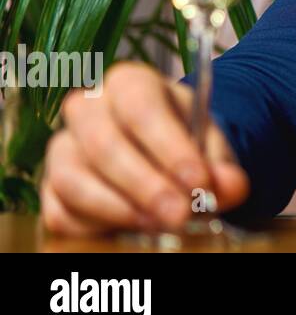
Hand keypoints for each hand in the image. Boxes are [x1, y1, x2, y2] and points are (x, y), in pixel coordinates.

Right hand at [40, 61, 249, 236]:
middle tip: (179, 215)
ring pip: (73, 180)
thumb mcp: (212, 148)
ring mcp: (63, 148)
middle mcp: (88, 109)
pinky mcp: (50, 189)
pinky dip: (96, 227)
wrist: (164, 155)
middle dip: (145, 185)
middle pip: (103, 145)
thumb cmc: (186, 143)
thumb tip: (227, 188)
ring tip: (160, 225)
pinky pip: (60, 212)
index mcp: (130, 83)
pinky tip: (131, 230)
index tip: (198, 181)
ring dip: (118, 209)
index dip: (169, 148)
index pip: (142, 109)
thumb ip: (223, 167)